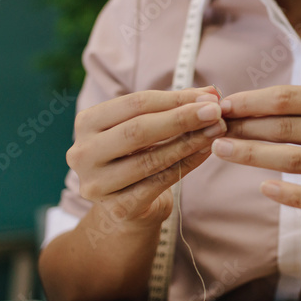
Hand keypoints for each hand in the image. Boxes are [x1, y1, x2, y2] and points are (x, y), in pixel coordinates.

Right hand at [66, 86, 225, 227]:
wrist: (126, 208)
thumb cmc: (137, 156)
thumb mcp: (146, 127)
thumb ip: (173, 107)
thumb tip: (211, 92)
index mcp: (86, 123)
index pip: (134, 104)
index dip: (174, 99)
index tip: (208, 96)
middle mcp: (83, 153)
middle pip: (139, 130)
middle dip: (182, 118)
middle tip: (216, 111)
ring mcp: (97, 184)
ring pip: (151, 159)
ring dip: (190, 142)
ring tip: (217, 130)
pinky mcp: (118, 207)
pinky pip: (160, 182)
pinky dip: (188, 164)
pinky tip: (207, 151)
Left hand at [212, 85, 300, 225]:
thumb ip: (299, 106)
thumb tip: (239, 104)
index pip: (291, 98)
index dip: (253, 101)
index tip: (224, 106)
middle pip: (288, 128)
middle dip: (246, 127)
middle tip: (213, 128)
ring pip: (297, 160)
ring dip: (254, 155)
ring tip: (222, 150)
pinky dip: (291, 195)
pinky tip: (264, 188)